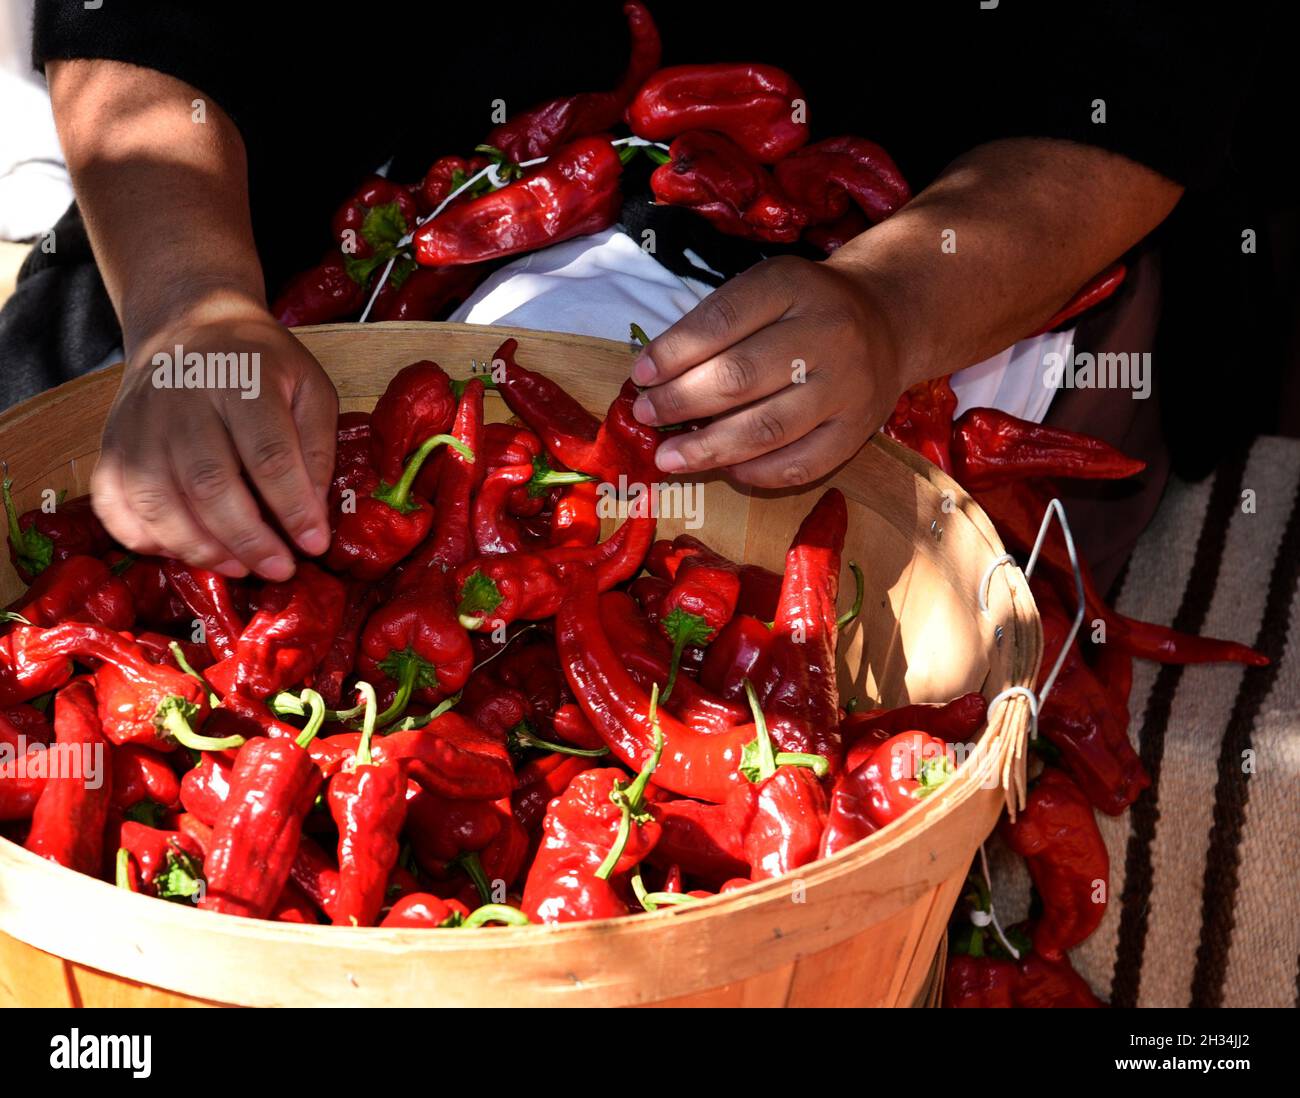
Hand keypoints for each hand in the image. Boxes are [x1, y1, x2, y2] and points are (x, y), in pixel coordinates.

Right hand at [91, 295, 337, 580]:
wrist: (189, 323)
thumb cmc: (260, 364)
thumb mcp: (309, 387)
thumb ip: (318, 446)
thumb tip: (314, 514)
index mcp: (242, 382)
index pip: (269, 456)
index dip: (294, 508)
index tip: (314, 544)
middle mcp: (182, 402)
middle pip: (210, 484)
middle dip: (249, 539)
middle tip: (280, 569)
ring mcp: (139, 424)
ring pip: (158, 501)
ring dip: (201, 548)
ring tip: (240, 569)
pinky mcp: (111, 444)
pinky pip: (114, 503)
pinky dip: (145, 538)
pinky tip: (183, 552)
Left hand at [629, 255, 904, 487]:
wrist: (889, 320)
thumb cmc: (805, 307)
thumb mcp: (765, 291)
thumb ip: (715, 325)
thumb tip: (653, 379)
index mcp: (793, 285)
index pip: (721, 320)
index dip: (673, 353)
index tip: (639, 377)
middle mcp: (827, 331)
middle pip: (740, 377)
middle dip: (681, 402)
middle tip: (646, 418)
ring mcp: (847, 384)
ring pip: (767, 427)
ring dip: (708, 448)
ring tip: (669, 458)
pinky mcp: (859, 428)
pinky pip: (800, 463)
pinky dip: (755, 473)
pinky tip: (725, 470)